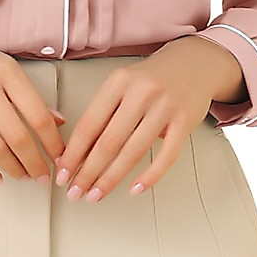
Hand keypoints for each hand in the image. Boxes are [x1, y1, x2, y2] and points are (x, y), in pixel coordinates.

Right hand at [0, 12, 67, 184]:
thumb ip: (27, 93)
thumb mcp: (0, 64)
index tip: (60, 156)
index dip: (53, 142)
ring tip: (23, 176)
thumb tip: (57, 120)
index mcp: (7, 72)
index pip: (38, 115)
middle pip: (19, 136)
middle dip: (36, 163)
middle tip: (43, 176)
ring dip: (13, 168)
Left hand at [54, 39, 243, 202]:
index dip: (73, 153)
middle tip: (75, 191)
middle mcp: (141, 92)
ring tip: (97, 194)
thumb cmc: (151, 78)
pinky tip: (134, 189)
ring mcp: (165, 107)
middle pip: (108, 141)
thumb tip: (78, 152)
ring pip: (133, 152)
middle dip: (88, 172)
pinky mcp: (185, 121)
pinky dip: (149, 176)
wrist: (194, 63)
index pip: (89, 124)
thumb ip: (103, 112)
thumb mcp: (122, 83)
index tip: (62, 172)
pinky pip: (166, 156)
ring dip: (111, 179)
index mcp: (119, 81)